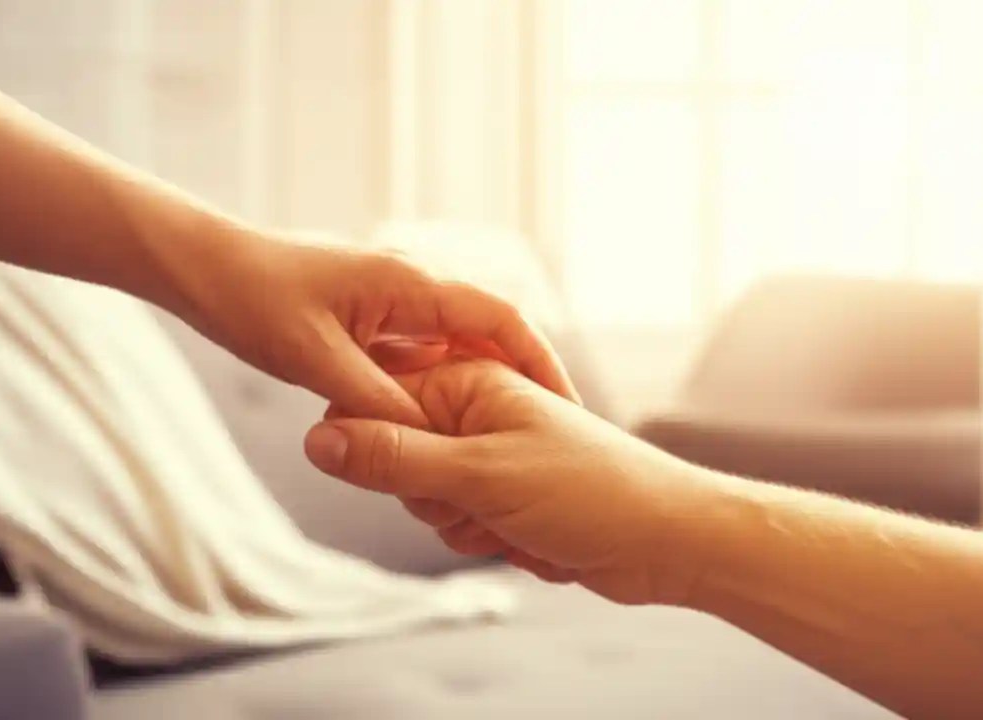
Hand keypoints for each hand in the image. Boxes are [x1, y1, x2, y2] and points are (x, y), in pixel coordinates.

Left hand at [169, 230, 577, 426]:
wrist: (201, 266)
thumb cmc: (252, 301)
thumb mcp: (316, 360)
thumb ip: (376, 402)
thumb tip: (428, 443)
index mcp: (411, 284)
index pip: (502, 319)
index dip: (540, 364)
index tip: (565, 408)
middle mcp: (411, 285)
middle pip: (486, 334)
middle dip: (518, 381)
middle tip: (543, 435)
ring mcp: (389, 300)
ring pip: (452, 347)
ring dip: (477, 387)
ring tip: (502, 439)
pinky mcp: (367, 316)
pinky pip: (418, 353)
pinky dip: (436, 386)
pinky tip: (437, 426)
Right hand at [303, 359, 717, 604]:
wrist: (666, 540)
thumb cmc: (589, 492)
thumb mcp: (479, 475)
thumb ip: (393, 458)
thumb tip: (316, 438)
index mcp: (469, 382)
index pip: (378, 401)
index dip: (381, 447)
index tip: (415, 474)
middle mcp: (475, 412)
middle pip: (395, 458)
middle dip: (430, 496)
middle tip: (479, 500)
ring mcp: (488, 457)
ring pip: (423, 499)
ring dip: (460, 525)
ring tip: (512, 522)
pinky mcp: (501, 496)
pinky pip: (455, 522)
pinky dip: (483, 540)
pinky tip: (524, 540)